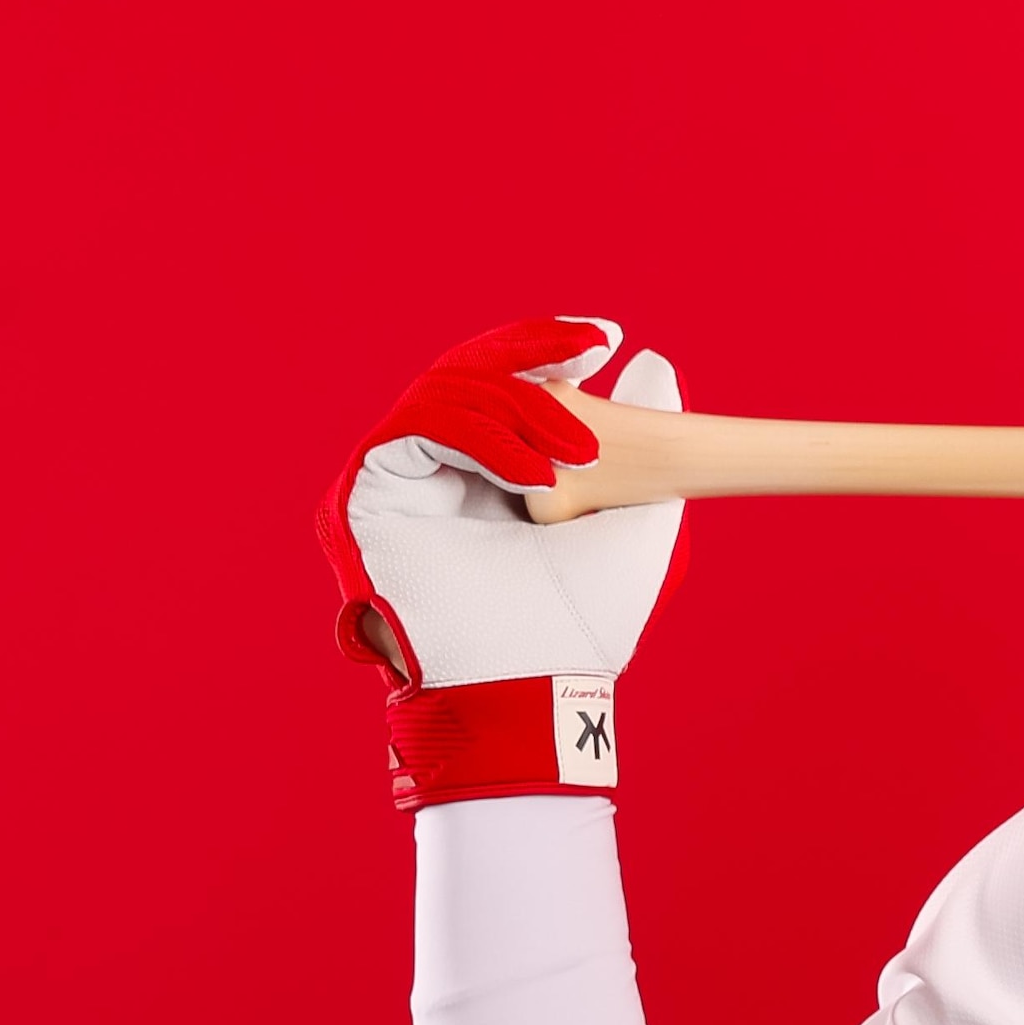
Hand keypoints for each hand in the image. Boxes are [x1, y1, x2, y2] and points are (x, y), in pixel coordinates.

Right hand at [316, 317, 687, 808]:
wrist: (539, 687)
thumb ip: (648, 439)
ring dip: (519, 408)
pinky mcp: (368, 494)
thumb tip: (655, 363)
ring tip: (578, 457)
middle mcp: (435, 470)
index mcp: (488, 470)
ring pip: (446, 391)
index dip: (541, 346)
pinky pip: (417, 426)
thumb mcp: (637, 516)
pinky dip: (481, 435)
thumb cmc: (585, 621)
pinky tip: (534, 475)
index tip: (600, 337)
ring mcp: (397, 480)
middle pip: (466, 372)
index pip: (500, 381)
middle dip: (532, 361)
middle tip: (589, 359)